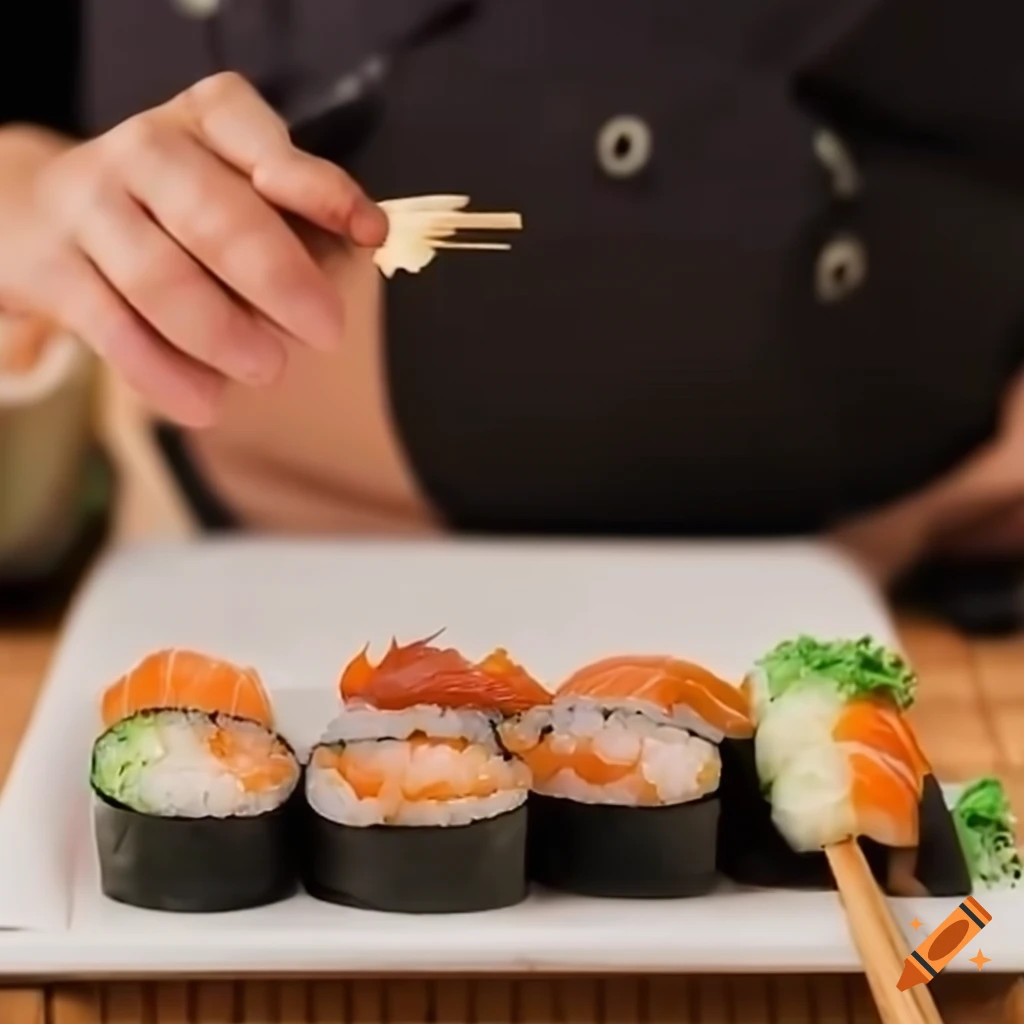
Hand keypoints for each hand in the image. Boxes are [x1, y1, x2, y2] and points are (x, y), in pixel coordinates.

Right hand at [0, 72, 387, 426]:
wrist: (44, 213)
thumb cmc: (181, 207)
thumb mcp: (243, 184)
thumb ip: (305, 208)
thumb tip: (369, 237)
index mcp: (208, 118)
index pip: (259, 137)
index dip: (317, 187)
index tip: (370, 233)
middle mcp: (146, 149)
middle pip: (215, 217)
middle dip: (278, 279)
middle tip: (328, 332)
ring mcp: (91, 205)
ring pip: (161, 277)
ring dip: (222, 332)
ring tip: (270, 370)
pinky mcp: (54, 268)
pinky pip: (113, 329)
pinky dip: (164, 373)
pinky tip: (206, 403)